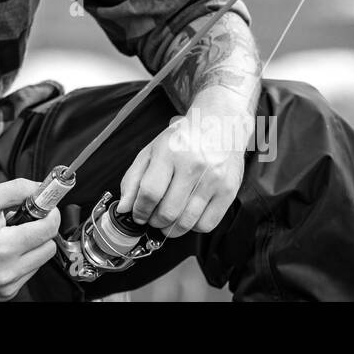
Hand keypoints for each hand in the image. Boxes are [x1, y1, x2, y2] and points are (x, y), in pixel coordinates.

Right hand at [0, 178, 59, 300]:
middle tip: (23, 222)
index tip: (46, 207)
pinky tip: (1, 253)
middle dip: (40, 231)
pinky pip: (26, 275)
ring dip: (30, 248)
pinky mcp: (3, 295)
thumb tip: (40, 189)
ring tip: (7, 238)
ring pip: (39, 263)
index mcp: (4, 247)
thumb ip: (17, 189)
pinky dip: (20, 262)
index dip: (50, 213)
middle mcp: (7, 272)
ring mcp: (6, 287)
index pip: (48, 229)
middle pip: (49, 248)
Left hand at [118, 88, 251, 238]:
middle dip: (154, 221)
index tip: (138, 215)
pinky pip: (207, 224)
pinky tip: (187, 217)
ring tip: (167, 221)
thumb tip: (124, 208)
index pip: (150, 192)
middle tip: (152, 219)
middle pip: (168, 211)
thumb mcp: (151, 151)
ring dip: (171, 229)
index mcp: (170, 152)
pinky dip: (193, 227)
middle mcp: (194, 165)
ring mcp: (214, 179)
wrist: (219, 124)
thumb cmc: (183, 139)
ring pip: (187, 222)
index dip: (140, 210)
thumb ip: (133, 179)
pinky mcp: (229, 191)